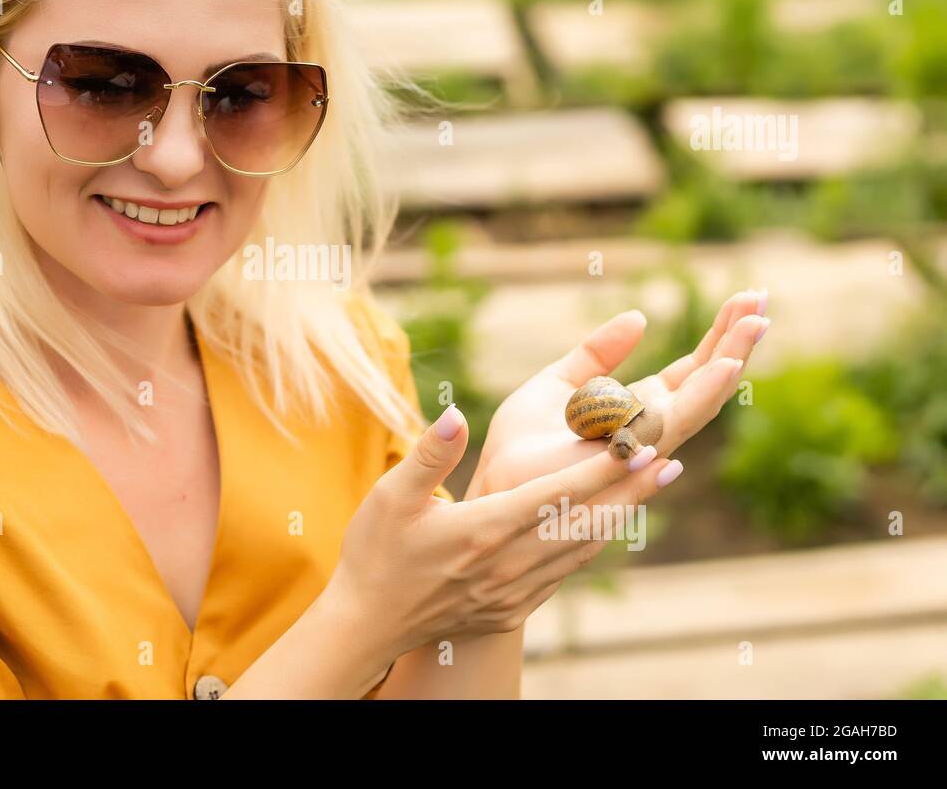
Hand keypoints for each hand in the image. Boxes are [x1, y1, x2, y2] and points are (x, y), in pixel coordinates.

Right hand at [325, 404, 684, 662]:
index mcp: (481, 530)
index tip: (638, 446)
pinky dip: (593, 544)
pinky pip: (564, 572)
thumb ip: (429, 455)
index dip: (601, 470)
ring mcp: (512, 591)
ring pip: (581, 549)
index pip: (555, 494)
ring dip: (621, 516)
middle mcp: (506, 564)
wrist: (368, 625)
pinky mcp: (512, 608)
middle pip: (583, 522)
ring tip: (652, 486)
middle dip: (630, 491)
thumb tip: (457, 415)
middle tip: (670, 462)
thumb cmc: (375, 554)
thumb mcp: (389, 497)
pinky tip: (609, 525)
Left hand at [469, 290, 768, 499]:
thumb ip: (596, 354)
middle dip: (734, 342)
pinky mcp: (634, 458)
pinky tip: (725, 367)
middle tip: (762, 299)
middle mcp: (649, 431)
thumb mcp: (554, 385)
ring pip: (700, 401)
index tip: (743, 297)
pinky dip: (703, 393)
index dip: (716, 337)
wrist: (494, 491)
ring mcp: (646, 446)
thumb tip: (639, 316)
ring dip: (729, 363)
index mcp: (634, 411)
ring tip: (754, 326)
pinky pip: (675, 424)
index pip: (687, 371)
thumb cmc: (518, 450)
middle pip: (703, 382)